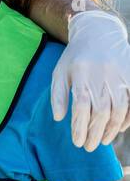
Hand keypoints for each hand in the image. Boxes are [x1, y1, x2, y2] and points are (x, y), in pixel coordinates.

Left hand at [51, 10, 129, 149]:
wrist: (99, 33)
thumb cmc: (75, 57)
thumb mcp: (60, 72)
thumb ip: (58, 95)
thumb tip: (59, 119)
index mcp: (81, 74)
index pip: (81, 106)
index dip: (79, 127)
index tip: (76, 142)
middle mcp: (102, 75)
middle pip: (100, 111)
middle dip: (95, 133)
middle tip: (89, 147)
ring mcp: (120, 76)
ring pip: (119, 109)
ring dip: (112, 129)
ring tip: (104, 141)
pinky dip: (128, 117)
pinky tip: (120, 128)